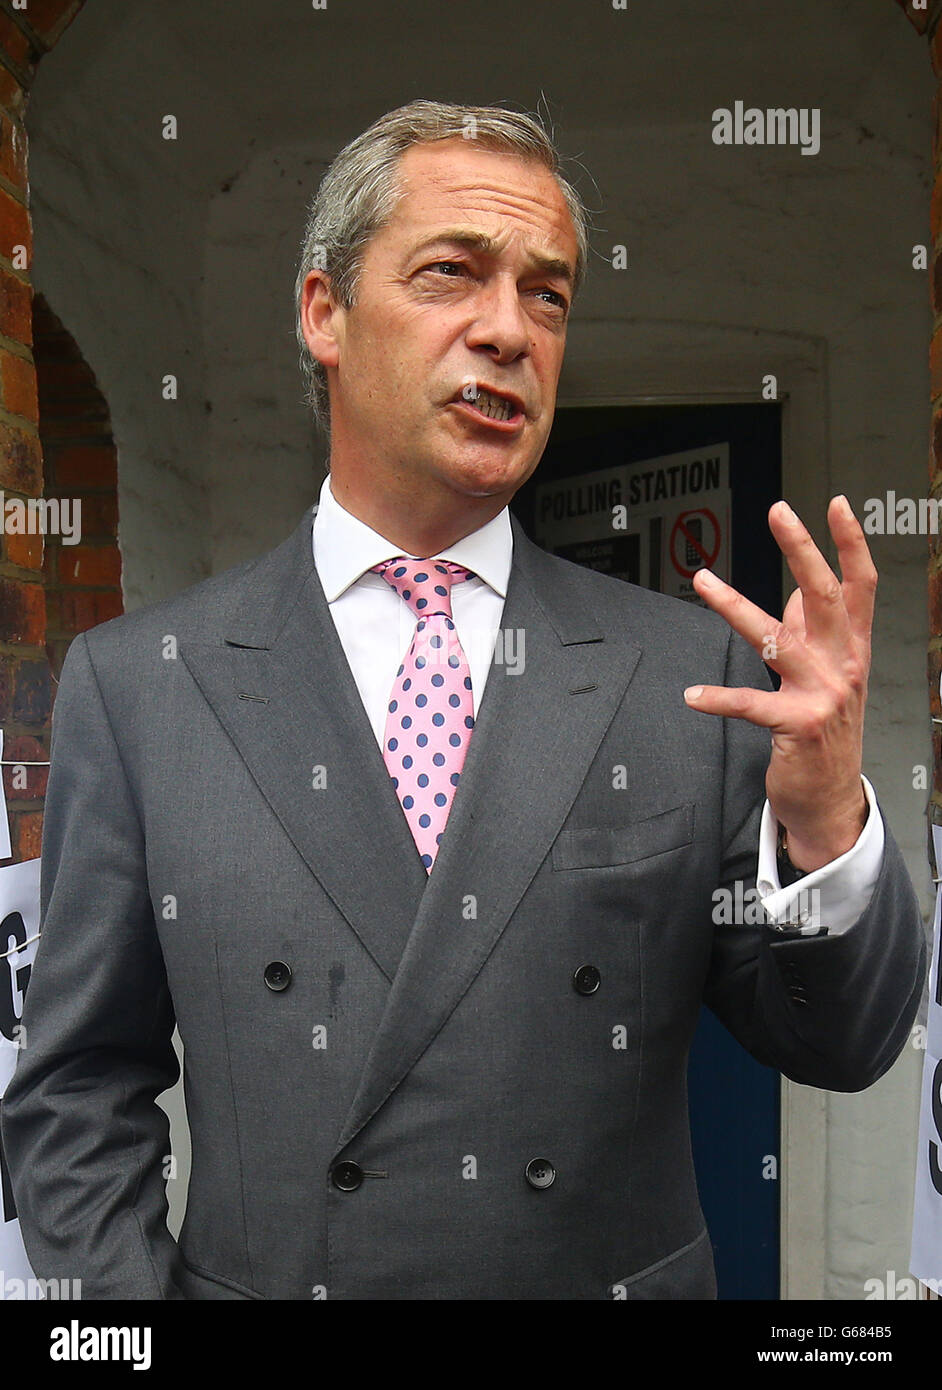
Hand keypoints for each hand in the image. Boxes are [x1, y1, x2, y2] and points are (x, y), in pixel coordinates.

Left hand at [683, 496, 872, 871]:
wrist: (832, 799)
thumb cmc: (826, 732)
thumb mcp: (828, 676)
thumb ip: (811, 634)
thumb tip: (793, 593)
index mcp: (853, 649)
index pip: (860, 586)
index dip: (851, 543)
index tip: (837, 504)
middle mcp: (844, 665)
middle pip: (824, 596)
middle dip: (801, 550)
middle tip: (778, 511)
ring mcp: (822, 694)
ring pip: (776, 639)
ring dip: (734, 606)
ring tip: (703, 581)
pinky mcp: (797, 726)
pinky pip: (750, 705)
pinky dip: (719, 699)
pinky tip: (692, 696)